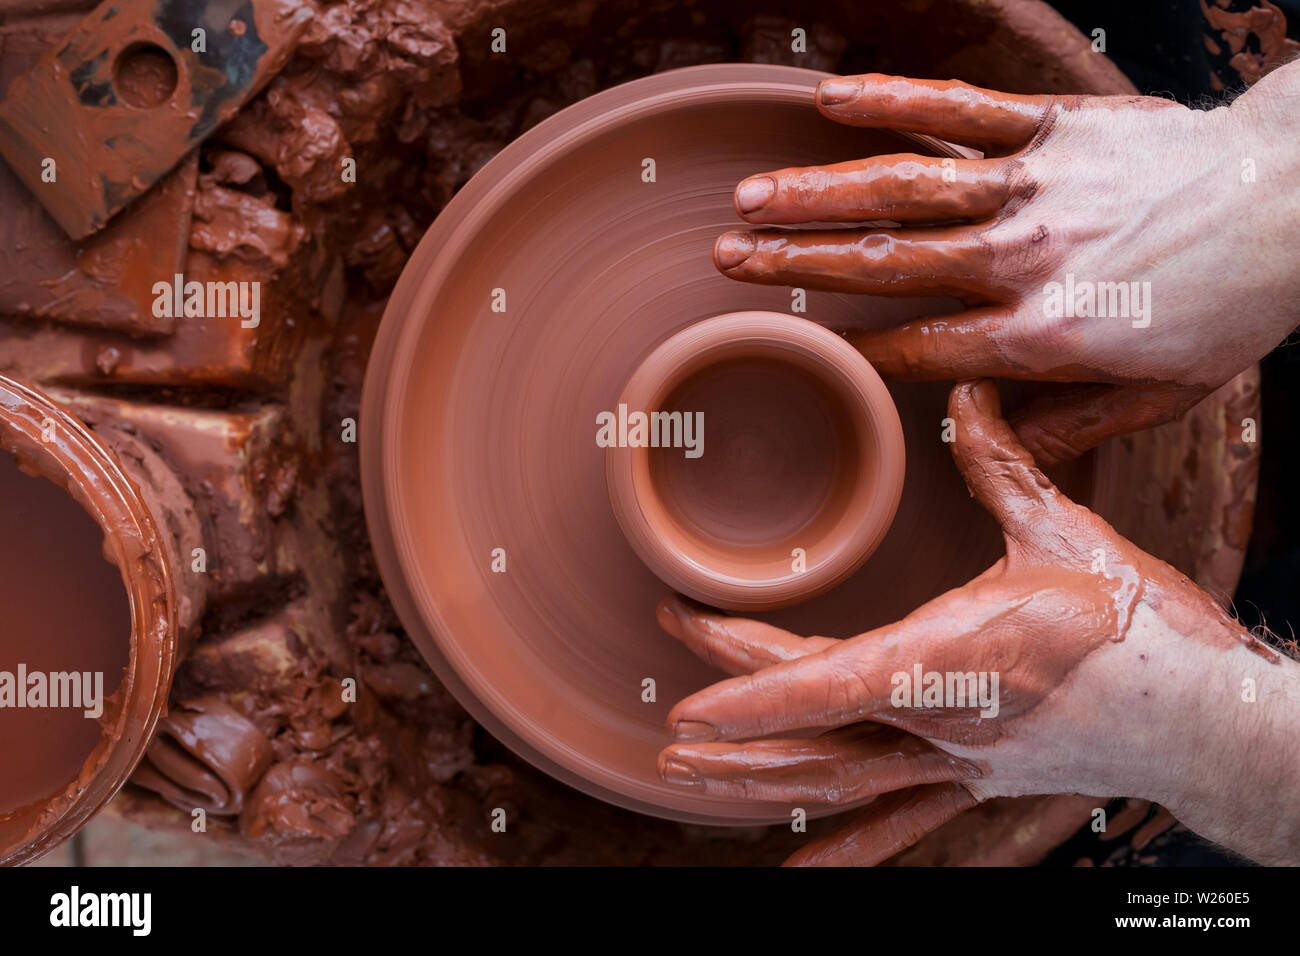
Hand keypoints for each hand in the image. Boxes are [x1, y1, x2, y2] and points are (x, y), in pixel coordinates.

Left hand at [656, 381, 1299, 864]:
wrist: (1211, 723)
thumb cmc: (1144, 628)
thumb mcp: (1066, 533)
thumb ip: (999, 465)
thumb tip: (965, 394)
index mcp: (959, 658)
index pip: (832, 682)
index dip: (753, 693)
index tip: (688, 700)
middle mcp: (945, 723)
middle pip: (816, 724)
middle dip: (735, 708)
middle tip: (672, 675)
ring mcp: (956, 763)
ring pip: (838, 782)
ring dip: (758, 779)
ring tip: (686, 772)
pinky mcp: (973, 782)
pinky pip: (895, 823)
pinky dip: (841, 845)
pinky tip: (795, 870)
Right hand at [714, 66, 1299, 461]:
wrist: (1294, 201)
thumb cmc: (1231, 306)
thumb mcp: (1163, 397)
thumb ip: (1072, 429)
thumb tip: (993, 443)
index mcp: (1045, 334)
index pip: (924, 350)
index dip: (858, 354)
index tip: (806, 354)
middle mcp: (1025, 259)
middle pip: (888, 264)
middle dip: (798, 265)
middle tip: (725, 262)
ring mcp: (1035, 186)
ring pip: (906, 188)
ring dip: (818, 192)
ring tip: (747, 197)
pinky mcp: (1055, 127)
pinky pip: (961, 112)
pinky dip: (893, 102)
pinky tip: (828, 98)